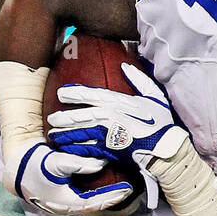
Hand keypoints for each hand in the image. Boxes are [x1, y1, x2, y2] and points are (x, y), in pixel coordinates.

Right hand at [14, 141, 136, 215]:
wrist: (18, 171)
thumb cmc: (36, 166)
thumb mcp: (58, 162)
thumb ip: (81, 163)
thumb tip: (102, 163)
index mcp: (66, 203)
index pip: (95, 203)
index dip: (112, 197)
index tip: (127, 190)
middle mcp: (66, 210)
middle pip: (96, 209)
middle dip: (112, 200)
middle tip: (129, 191)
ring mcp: (64, 210)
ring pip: (91, 209)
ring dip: (106, 202)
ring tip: (120, 193)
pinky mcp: (63, 205)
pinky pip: (84, 206)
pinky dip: (97, 200)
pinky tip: (105, 193)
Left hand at [48, 63, 189, 171]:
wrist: (165, 147)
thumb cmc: (161, 122)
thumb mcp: (154, 96)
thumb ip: (139, 80)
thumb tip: (125, 66)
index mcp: (119, 101)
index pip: (92, 95)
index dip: (75, 93)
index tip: (62, 93)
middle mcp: (110, 115)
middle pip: (81, 115)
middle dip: (65, 117)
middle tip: (51, 118)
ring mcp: (108, 133)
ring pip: (81, 131)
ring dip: (66, 133)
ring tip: (54, 134)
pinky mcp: (109, 149)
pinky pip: (88, 148)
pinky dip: (76, 148)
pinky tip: (66, 149)